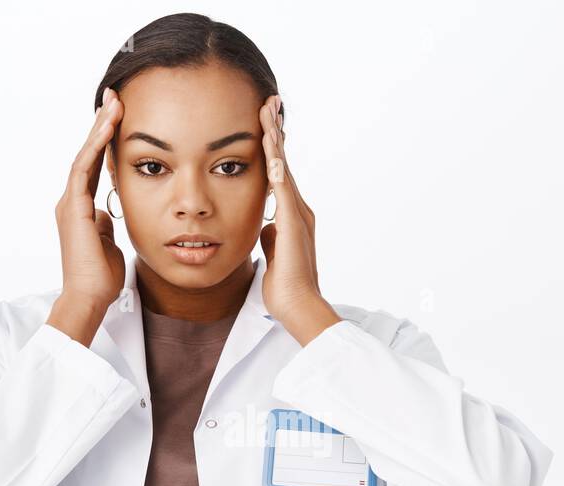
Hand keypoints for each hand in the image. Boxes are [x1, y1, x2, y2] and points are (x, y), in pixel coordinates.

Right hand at [53, 87, 126, 323]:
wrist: (88, 297)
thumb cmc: (100, 277)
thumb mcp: (108, 243)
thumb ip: (106, 224)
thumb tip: (109, 213)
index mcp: (80, 209)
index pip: (94, 167)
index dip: (104, 142)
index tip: (117, 118)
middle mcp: (71, 201)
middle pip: (87, 154)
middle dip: (100, 125)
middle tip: (113, 97)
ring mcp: (69, 203)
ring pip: (84, 155)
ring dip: (99, 128)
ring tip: (113, 103)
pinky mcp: (73, 207)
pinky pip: (84, 168)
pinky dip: (96, 145)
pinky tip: (108, 126)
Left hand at [258, 94, 338, 343]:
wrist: (299, 304)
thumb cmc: (285, 285)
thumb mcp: (273, 252)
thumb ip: (271, 234)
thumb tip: (265, 225)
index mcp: (291, 214)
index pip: (278, 173)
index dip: (271, 147)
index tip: (265, 122)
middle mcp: (298, 209)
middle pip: (283, 162)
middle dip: (275, 131)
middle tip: (269, 102)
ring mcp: (298, 215)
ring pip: (284, 170)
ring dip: (276, 141)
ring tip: (268, 114)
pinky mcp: (294, 226)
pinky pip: (284, 193)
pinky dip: (278, 171)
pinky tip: (272, 152)